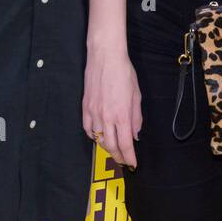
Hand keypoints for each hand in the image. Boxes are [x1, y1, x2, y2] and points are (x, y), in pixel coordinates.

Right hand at [82, 46, 141, 169]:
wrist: (105, 56)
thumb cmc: (123, 71)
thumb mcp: (136, 94)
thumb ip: (136, 117)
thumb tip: (135, 134)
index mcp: (122, 114)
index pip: (126, 144)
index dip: (130, 157)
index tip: (133, 164)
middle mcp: (106, 116)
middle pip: (111, 146)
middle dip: (118, 157)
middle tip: (124, 161)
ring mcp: (94, 112)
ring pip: (98, 139)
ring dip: (107, 147)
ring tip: (113, 149)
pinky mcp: (85, 107)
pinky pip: (88, 128)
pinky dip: (93, 136)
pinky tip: (98, 137)